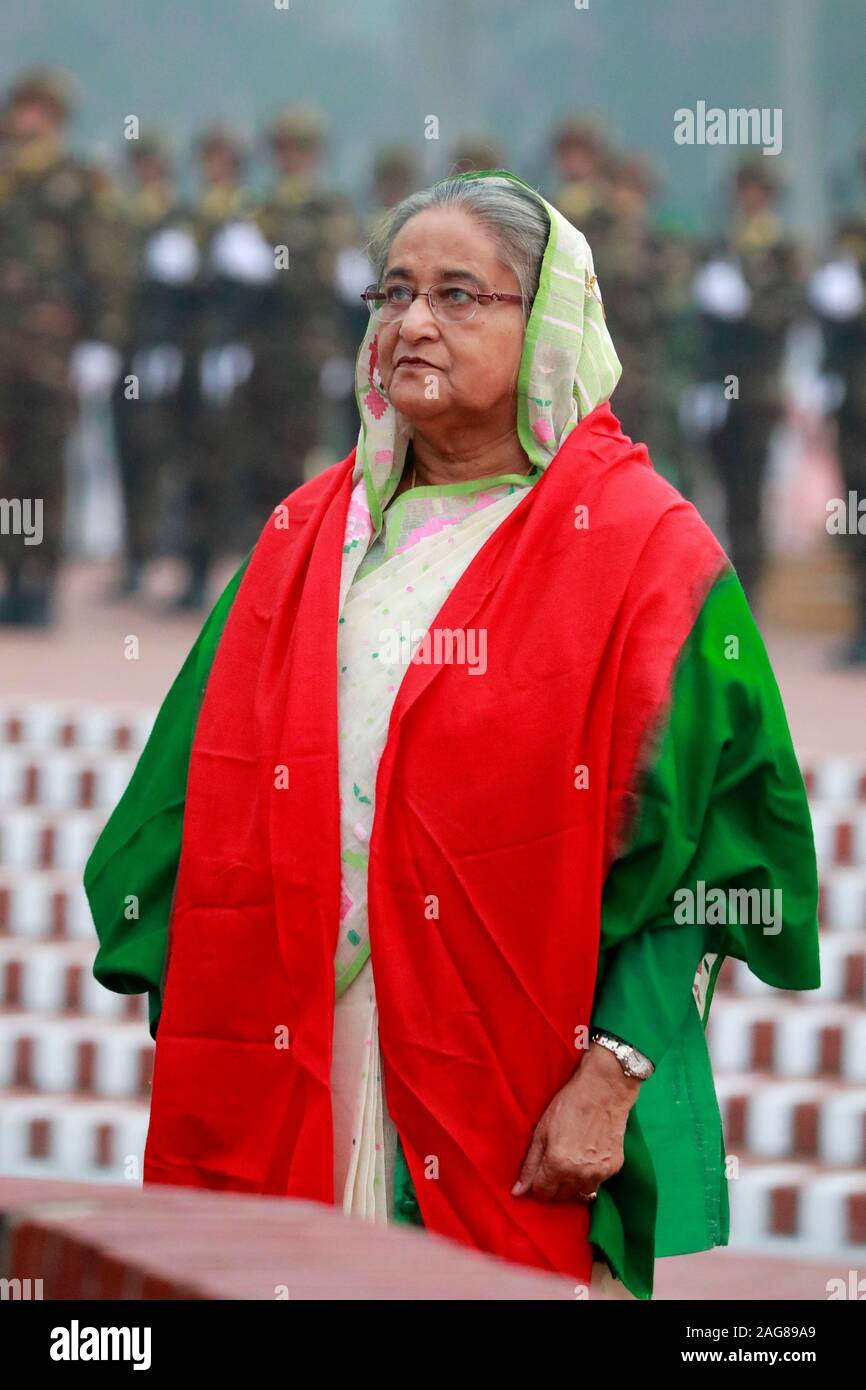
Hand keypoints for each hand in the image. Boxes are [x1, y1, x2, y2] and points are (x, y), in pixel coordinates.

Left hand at [511, 1042, 641, 1202]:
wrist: (604, 1090)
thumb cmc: (568, 1105)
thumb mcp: (541, 1131)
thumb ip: (529, 1165)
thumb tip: (517, 1192)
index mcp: (557, 1165)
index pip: (541, 1193)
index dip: (537, 1184)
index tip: (539, 1172)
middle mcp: (578, 1175)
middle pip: (560, 1197)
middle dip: (553, 1185)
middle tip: (554, 1163)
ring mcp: (599, 1174)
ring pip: (579, 1194)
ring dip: (572, 1184)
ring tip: (571, 1160)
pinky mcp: (614, 1168)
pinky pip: (596, 1183)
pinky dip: (589, 1176)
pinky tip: (587, 1155)